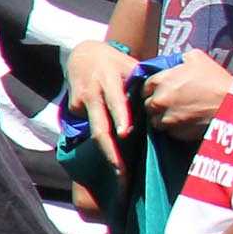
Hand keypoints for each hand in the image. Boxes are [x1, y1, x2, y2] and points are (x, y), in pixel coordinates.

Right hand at [64, 37, 138, 168]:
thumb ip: (140, 85)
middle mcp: (92, 95)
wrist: (82, 53)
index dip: (120, 117)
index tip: (126, 133)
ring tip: (120, 180)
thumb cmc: (114, 62)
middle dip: (110, 153)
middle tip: (120, 172)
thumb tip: (159, 105)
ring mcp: (80, 105)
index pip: (115, 102)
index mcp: (109, 81)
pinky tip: (113, 147)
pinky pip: (92, 127)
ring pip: (95, 134)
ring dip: (108, 157)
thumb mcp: (129, 66)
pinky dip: (105, 139)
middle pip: (99, 128)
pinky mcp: (73, 111)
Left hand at [142, 54, 232, 138]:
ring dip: (163, 117)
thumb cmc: (215, 80)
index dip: (154, 89)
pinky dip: (174, 128)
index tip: (161, 90)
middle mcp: (158, 101)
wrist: (229, 105)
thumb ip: (179, 59)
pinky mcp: (175, 132)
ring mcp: (165, 118)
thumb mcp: (196, 58)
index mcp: (160, 81)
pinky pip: (168, 131)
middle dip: (157, 104)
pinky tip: (185, 122)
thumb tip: (176, 62)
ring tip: (177, 113)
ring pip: (155, 120)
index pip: (146, 86)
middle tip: (171, 102)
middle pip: (148, 104)